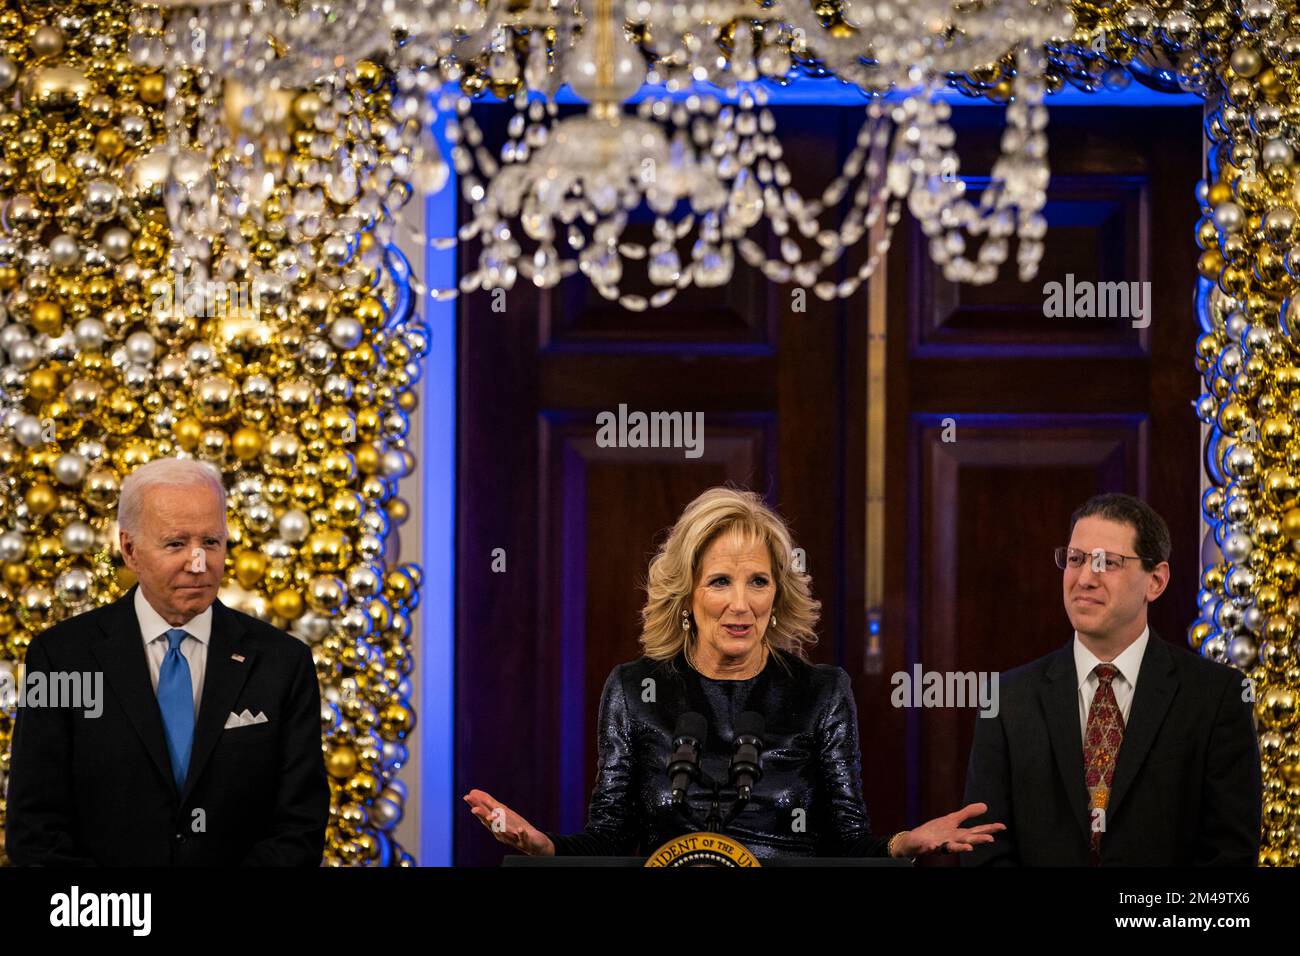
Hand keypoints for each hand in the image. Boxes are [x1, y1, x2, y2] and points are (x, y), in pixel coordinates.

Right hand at [463, 789, 555, 855]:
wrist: (532, 843)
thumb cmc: (514, 828)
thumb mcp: (502, 814)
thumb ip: (489, 804)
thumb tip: (474, 792)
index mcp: (495, 825)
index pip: (483, 814)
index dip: (475, 805)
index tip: (467, 796)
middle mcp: (500, 832)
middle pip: (490, 824)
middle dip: (482, 816)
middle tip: (473, 809)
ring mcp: (512, 837)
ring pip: (503, 832)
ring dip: (497, 825)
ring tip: (492, 817)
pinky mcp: (524, 840)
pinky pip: (522, 837)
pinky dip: (520, 833)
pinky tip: (519, 829)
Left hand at [890, 802, 1004, 857]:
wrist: (916, 840)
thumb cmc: (936, 831)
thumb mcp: (953, 819)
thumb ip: (968, 813)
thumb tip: (985, 806)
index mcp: (959, 834)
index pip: (976, 830)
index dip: (989, 828)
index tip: (1003, 826)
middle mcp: (952, 840)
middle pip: (967, 839)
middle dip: (978, 840)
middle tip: (991, 839)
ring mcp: (940, 844)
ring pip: (952, 847)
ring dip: (960, 847)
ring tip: (969, 848)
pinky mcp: (927, 846)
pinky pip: (929, 847)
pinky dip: (932, 847)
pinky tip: (932, 846)